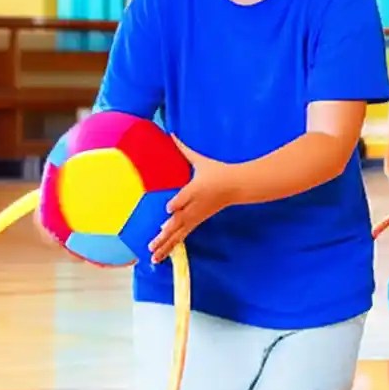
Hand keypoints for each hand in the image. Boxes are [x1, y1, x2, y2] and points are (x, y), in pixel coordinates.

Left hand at [148, 137, 235, 263]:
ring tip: (153, 255)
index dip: (178, 203)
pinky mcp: (196, 222)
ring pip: (178, 233)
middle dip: (165, 234)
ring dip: (165, 246)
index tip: (168, 209)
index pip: (186, 197)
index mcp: (196, 189)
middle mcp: (195, 206)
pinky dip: (171, 246)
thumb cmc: (218, 172)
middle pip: (179, 222)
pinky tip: (161, 254)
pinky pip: (182, 235)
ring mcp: (196, 216)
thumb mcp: (201, 160)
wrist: (237, 186)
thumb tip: (171, 133)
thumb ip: (183, 148)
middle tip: (152, 244)